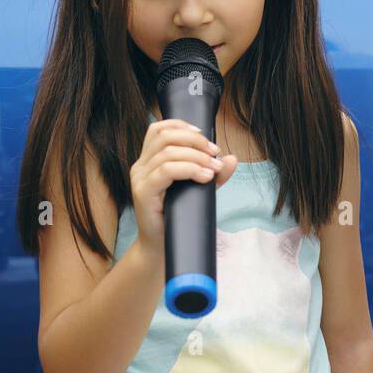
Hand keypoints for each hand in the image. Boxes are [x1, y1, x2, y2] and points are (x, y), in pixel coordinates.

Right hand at [130, 119, 236, 255]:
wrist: (162, 246)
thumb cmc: (179, 216)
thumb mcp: (199, 190)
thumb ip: (214, 173)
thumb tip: (232, 158)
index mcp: (149, 160)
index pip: (158, 129)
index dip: (182, 126)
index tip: (205, 136)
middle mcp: (141, 166)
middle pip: (165, 136)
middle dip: (195, 140)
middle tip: (215, 154)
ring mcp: (140, 179)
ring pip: (168, 152)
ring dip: (197, 156)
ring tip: (213, 168)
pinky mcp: (143, 193)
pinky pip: (166, 171)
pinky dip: (190, 169)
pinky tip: (205, 177)